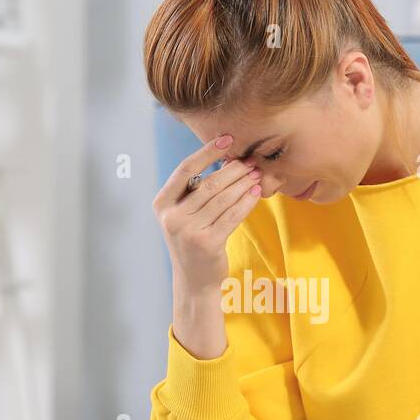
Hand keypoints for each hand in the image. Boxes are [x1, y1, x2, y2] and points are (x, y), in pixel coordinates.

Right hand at [153, 133, 263, 294]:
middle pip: (208, 184)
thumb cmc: (192, 241)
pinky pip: (233, 215)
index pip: (185, 169)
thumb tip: (226, 158)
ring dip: (243, 184)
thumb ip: (195, 191)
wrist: (194, 281)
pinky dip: (247, 202)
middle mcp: (172, 217)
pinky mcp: (208, 243)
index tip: (227, 139)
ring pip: (222, 198)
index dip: (207, 151)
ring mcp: (189, 231)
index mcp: (162, 204)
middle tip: (251, 161)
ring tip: (257, 174)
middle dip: (233, 170)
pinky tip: (256, 193)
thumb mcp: (184, 215)